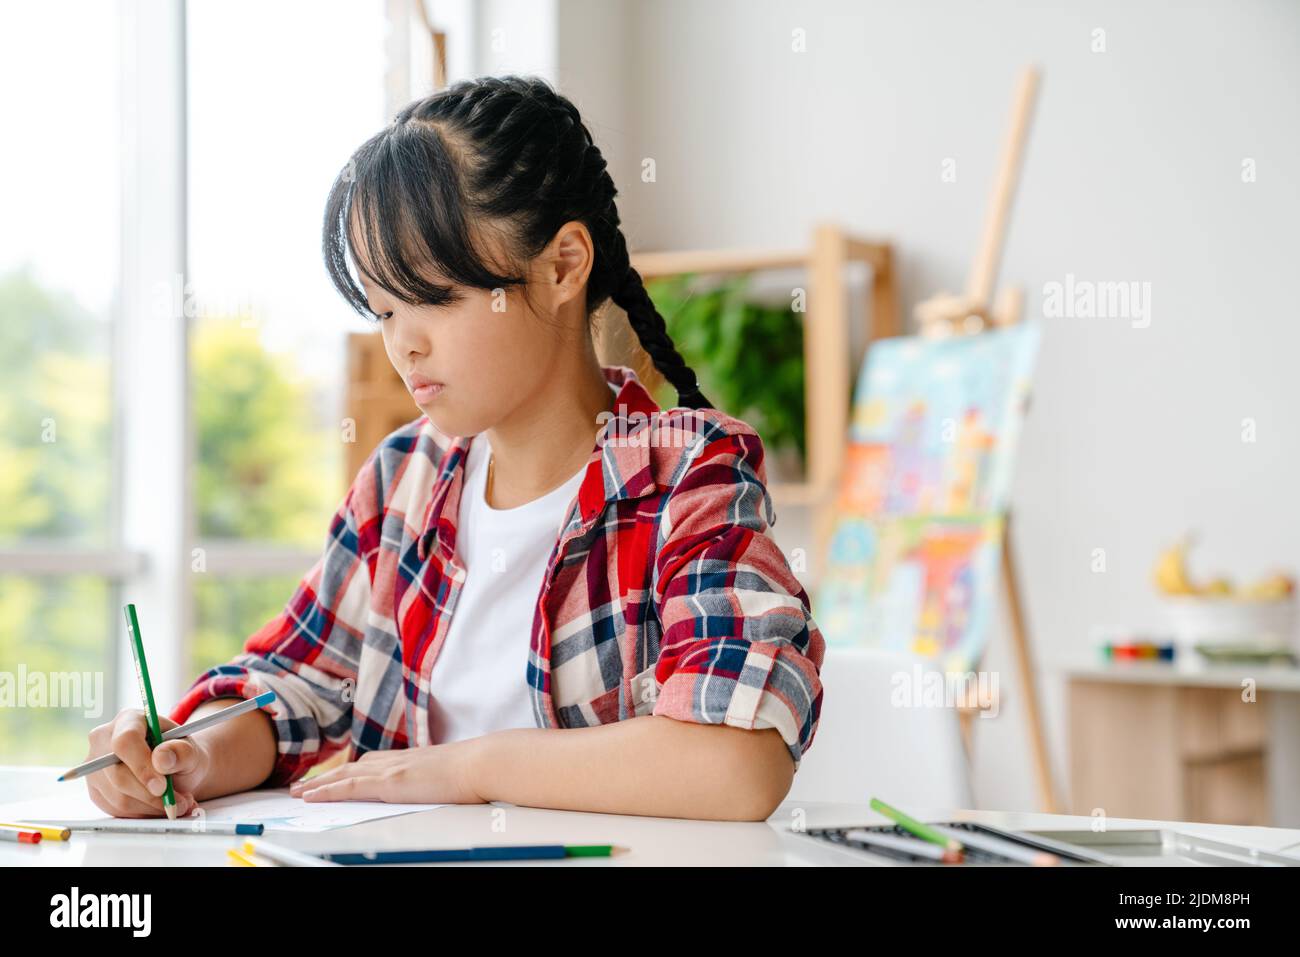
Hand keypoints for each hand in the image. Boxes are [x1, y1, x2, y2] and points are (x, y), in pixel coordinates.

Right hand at [84, 708, 209, 817]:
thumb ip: (181, 751)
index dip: (141, 766)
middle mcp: (103, 741)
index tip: (161, 786)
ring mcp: (95, 767)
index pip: (125, 742)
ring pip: (118, 798)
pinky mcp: (96, 791)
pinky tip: (160, 807)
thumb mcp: (189, 749)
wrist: (174, 767)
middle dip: (152, 795)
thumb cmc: (179, 753)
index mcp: (128, 720)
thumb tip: (162, 759)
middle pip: (119, 775)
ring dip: (151, 807)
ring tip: (178, 803)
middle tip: (180, 802)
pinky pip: (116, 810)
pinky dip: (143, 813)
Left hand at [288, 738, 487, 804]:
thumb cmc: (479, 770)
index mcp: (413, 759)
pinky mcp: (389, 782)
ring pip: (344, 775)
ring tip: (299, 792)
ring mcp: (391, 769)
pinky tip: (312, 796)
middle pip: (354, 767)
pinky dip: (326, 790)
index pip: (375, 762)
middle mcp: (398, 760)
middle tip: (306, 784)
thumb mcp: (457, 772)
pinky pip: (348, 787)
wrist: (484, 763)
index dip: (353, 769)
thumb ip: (444, 776)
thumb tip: (450, 783)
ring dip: (319, 783)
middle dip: (328, 776)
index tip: (339, 773)